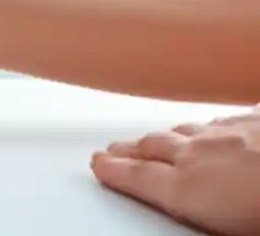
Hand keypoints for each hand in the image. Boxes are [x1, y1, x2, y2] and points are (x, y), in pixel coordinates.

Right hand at [92, 111, 259, 234]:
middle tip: (114, 150)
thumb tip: (192, 211)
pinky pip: (222, 121)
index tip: (99, 165)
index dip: (113, 171)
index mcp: (189, 188)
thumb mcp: (228, 233)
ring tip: (156, 138)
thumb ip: (198, 214)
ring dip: (167, 136)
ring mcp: (230, 131)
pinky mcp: (256, 119)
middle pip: (153, 148)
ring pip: (186, 130)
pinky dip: (209, 128)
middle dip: (130, 149)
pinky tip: (211, 129)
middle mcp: (201, 153)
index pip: (137, 176)